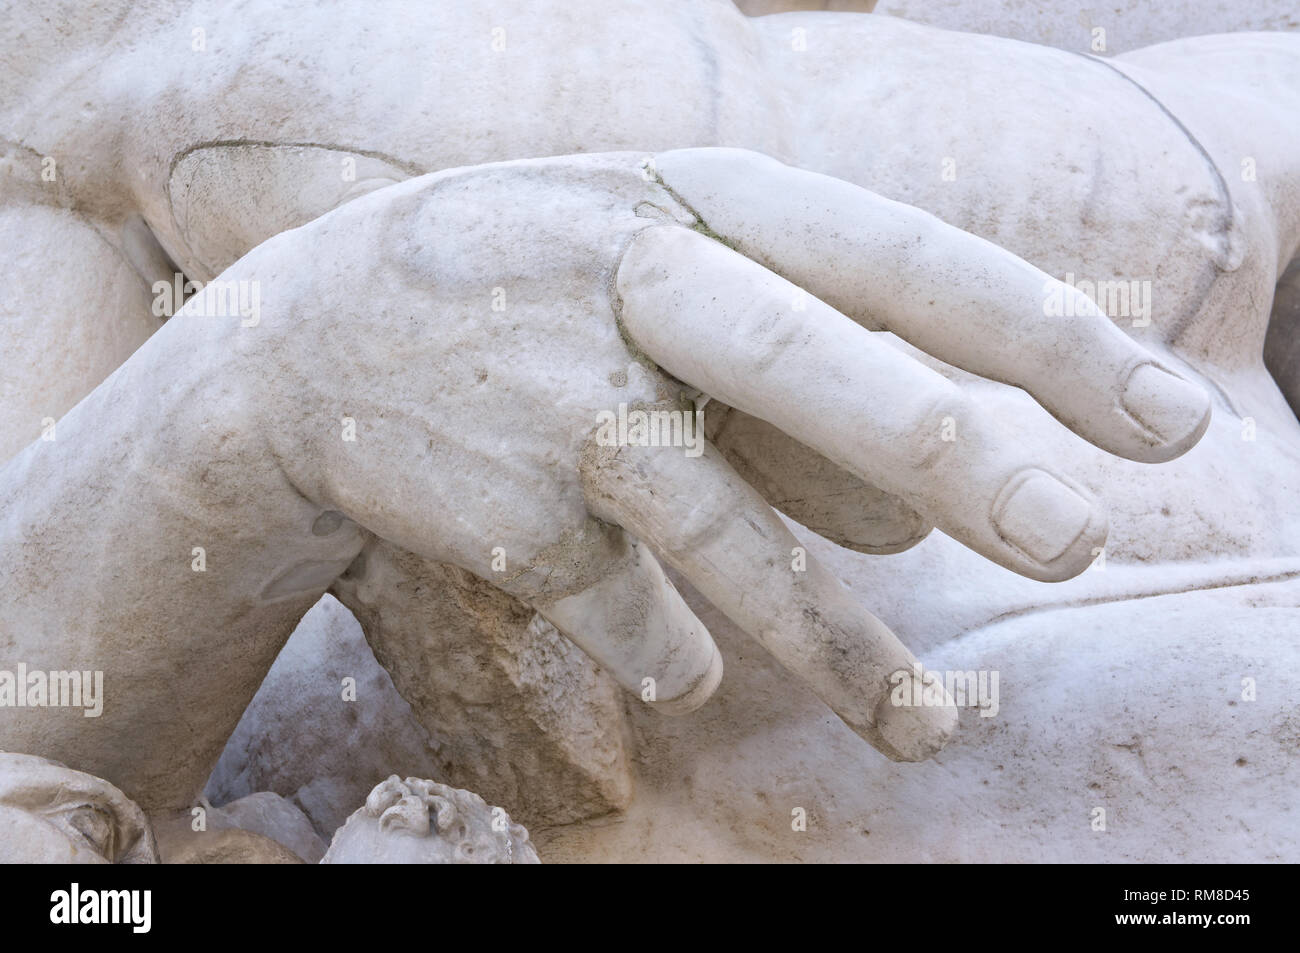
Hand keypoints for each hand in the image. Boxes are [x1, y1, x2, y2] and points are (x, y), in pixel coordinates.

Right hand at [207, 147, 1207, 762]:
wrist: (310, 339)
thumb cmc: (528, 299)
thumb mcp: (659, 280)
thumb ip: (794, 373)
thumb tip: (924, 503)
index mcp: (699, 201)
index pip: (903, 261)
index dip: (1044, 339)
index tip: (1164, 417)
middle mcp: (632, 279)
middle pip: (823, 372)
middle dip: (962, 465)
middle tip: (1077, 540)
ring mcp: (559, 396)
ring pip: (732, 539)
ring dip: (839, 647)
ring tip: (924, 723)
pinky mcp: (503, 514)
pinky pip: (636, 617)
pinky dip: (677, 656)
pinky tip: (681, 664)